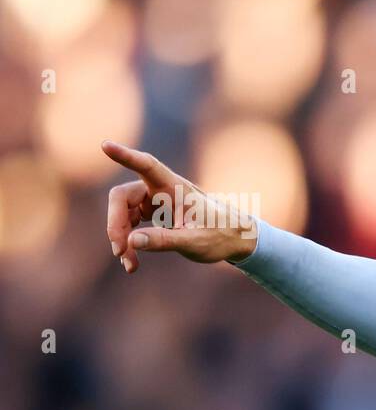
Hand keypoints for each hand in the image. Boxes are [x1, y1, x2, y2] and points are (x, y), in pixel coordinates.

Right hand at [101, 140, 258, 273]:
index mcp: (175, 187)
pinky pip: (130, 225)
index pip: (147, 166)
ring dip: (121, 238)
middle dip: (116, 223)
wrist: (235, 238)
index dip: (126, 157)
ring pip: (123, 214)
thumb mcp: (195, 241)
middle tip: (119, 250)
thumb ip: (165, 240)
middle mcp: (161, 190)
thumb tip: (131, 242)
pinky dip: (130, 242)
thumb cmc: (221, 235)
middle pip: (123, 197)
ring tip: (129, 264)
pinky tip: (131, 262)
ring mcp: (155, 201)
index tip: (105, 146)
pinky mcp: (153, 214)